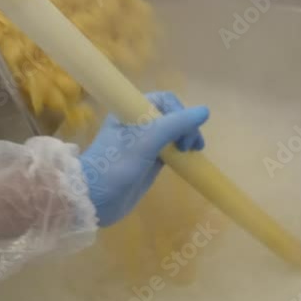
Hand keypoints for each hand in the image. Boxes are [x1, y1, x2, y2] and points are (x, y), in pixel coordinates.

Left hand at [82, 92, 208, 226]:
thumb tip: (205, 111)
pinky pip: (171, 149)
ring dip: (187, 138)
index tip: (184, 131)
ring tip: (192, 151)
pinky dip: (181, 152)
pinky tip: (188, 159)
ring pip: (174, 133)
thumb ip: (175, 124)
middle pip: (172, 115)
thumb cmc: (116, 165)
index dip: (180, 112)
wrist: (95, 200)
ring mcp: (144, 143)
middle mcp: (138, 123)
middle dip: (186, 127)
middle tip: (190, 146)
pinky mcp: (149, 160)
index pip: (165, 100)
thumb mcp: (146, 141)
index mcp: (131, 111)